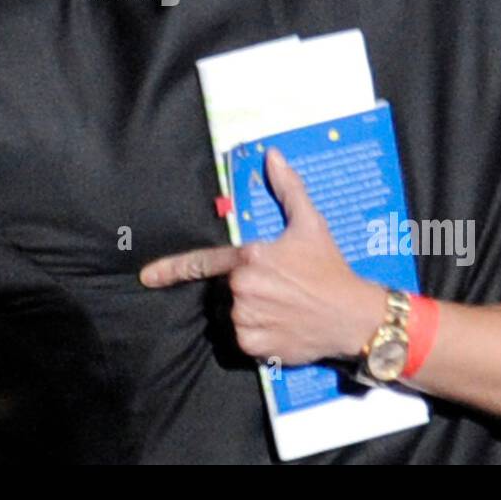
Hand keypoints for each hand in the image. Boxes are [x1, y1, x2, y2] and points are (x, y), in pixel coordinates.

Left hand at [139, 148, 387, 365]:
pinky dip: (257, 334)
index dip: (171, 269)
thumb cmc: (329, 268)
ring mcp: (247, 318)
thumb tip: (271, 155)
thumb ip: (287, 188)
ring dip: (249, 311)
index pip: (202, 262)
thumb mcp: (310, 223)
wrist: (352, 315)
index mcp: (249, 257)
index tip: (148, 276)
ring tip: (281, 306)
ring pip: (233, 314)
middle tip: (277, 287)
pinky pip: (243, 338)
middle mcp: (243, 288)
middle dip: (244, 287)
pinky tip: (281, 325)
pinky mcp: (255, 344)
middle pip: (225, 290)